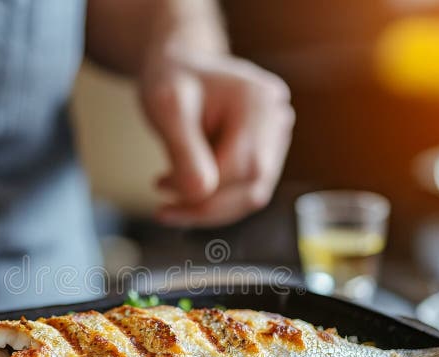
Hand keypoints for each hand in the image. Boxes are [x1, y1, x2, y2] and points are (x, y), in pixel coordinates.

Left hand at [140, 52, 293, 226]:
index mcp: (260, 101)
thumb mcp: (165, 108)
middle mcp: (278, 118)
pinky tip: (186, 189)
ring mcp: (277, 136)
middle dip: (206, 207)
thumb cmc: (170, 79)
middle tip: (165, 209)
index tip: (160, 188)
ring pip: (251, 195)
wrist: (179, 65)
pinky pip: (246, 190)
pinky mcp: (268, 151)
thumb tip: (200, 194)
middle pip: (252, 187)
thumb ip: (183, 150)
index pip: (241, 168)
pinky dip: (215, 199)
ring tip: (172, 196)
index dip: (202, 192)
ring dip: (210, 207)